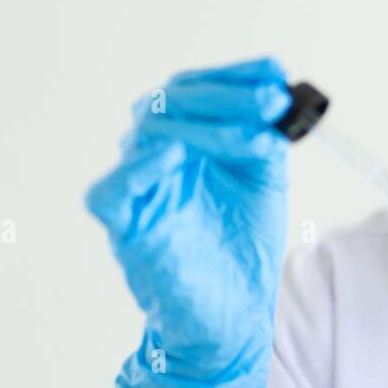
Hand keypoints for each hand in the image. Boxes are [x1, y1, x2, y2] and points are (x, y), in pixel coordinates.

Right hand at [86, 57, 291, 387]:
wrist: (236, 317)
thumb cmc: (242, 248)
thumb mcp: (263, 179)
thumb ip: (264, 137)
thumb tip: (275, 98)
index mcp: (185, 142)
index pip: (196, 90)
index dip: (234, 75)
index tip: (276, 71)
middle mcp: (156, 158)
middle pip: (173, 103)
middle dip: (228, 97)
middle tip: (273, 101)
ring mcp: (139, 191)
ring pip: (152, 136)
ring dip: (210, 129)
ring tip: (259, 138)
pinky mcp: (125, 229)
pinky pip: (111, 192)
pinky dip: (138, 169)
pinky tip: (175, 157)